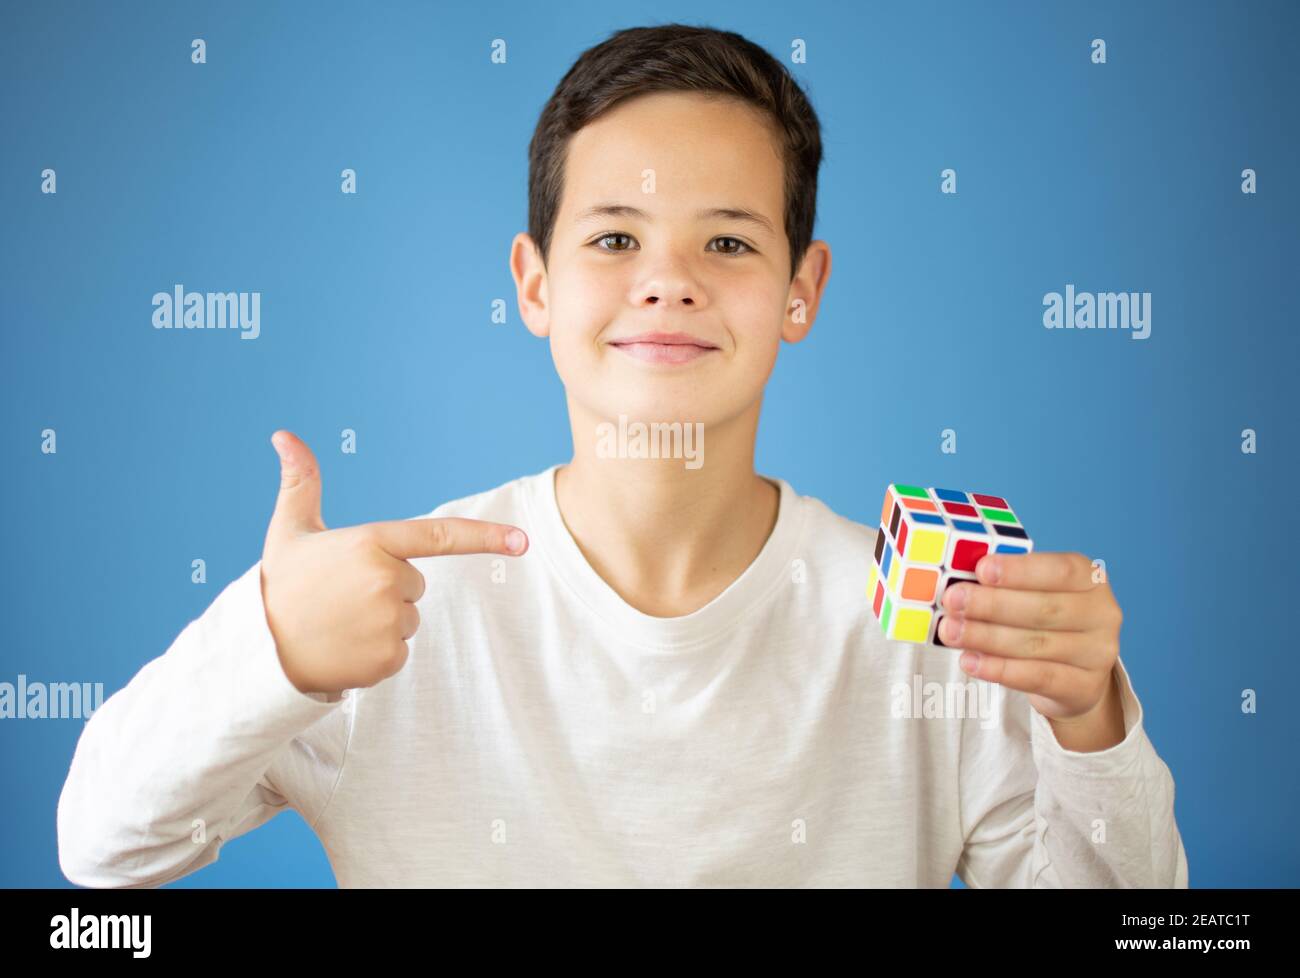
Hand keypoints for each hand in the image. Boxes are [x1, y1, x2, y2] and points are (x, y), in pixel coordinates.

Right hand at [260, 430, 528, 695]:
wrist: (259, 654)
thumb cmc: (279, 587)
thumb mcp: (289, 531)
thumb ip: (301, 482)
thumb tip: (284, 435)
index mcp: (370, 543)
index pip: (438, 536)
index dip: (486, 538)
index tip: (524, 541)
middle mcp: (386, 580)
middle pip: (415, 584)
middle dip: (388, 590)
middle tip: (341, 598)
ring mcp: (389, 622)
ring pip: (408, 618)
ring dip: (381, 623)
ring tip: (338, 625)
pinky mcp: (387, 659)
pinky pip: (399, 652)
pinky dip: (376, 654)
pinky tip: (343, 649)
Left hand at [938, 551, 1121, 726]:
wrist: (1073, 675)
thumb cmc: (1044, 620)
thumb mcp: (1033, 593)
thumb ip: (1006, 584)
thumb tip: (959, 581)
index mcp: (1090, 578)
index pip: (1059, 570)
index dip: (1019, 570)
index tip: (981, 570)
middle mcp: (1103, 613)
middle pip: (1043, 609)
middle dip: (991, 604)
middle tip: (952, 601)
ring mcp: (1099, 653)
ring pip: (1035, 644)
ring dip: (986, 637)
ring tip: (950, 631)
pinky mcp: (1085, 686)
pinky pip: (1038, 677)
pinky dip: (999, 669)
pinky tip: (970, 661)